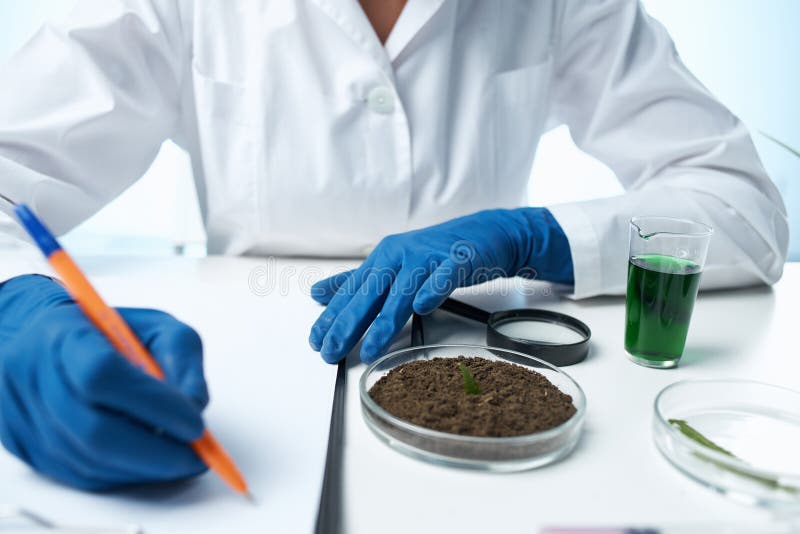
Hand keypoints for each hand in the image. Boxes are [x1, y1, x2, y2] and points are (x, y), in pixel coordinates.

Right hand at [0, 275, 208, 490]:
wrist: (47, 343)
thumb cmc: (107, 333)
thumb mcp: (157, 326)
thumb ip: (182, 359)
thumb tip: (194, 406)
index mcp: (66, 336)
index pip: (103, 375)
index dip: (154, 404)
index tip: (194, 423)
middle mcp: (36, 378)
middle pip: (93, 430)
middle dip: (155, 452)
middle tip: (196, 456)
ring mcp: (27, 417)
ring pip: (89, 461)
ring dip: (144, 468)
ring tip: (177, 459)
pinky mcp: (29, 448)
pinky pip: (81, 476)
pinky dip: (125, 474)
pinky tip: (148, 462)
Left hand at [308, 208, 572, 362]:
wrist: (486, 234)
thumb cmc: (436, 254)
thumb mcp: (392, 265)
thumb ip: (357, 282)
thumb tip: (317, 292)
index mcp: (382, 258)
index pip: (351, 292)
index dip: (332, 317)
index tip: (316, 342)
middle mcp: (400, 256)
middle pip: (370, 294)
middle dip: (348, 325)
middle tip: (331, 351)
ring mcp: (428, 257)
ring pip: (403, 292)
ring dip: (384, 321)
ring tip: (370, 348)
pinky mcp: (457, 260)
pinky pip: (444, 277)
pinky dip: (433, 290)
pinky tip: (423, 307)